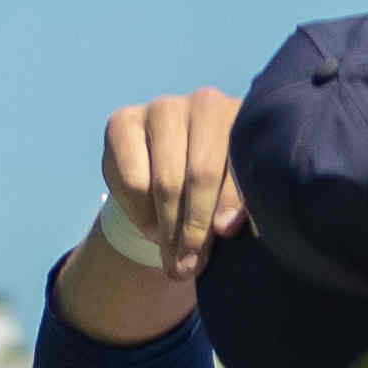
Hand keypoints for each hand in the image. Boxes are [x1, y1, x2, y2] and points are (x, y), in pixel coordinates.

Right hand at [99, 87, 245, 275]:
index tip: (226, 236)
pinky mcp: (123, 121)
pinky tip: (151, 224)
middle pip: (199, 175)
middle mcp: (205, 102)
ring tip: (172, 254)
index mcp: (244, 118)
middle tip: (190, 265)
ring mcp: (163, 108)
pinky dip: (140, 213)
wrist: (170, 178)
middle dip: (195, 229)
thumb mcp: (236, 202)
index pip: (240, 163)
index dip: (232, 203)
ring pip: (165, 182)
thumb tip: (225, 227)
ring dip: (168, 229)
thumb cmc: (217, 192)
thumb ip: (238, 211)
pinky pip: (132, 181)